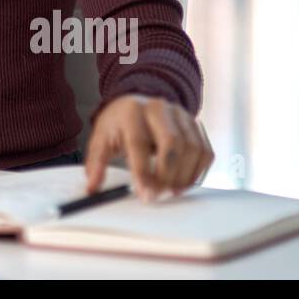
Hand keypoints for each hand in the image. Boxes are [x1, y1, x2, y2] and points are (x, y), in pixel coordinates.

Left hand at [84, 94, 212, 201]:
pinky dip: (198, 172)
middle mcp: (159, 108)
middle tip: (160, 194)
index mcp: (132, 111)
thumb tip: (93, 188)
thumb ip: (96, 162)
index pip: (139, 142)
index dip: (143, 171)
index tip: (145, 194)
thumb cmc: (119, 124)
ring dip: (185, 176)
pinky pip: (206, 151)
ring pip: (193, 148)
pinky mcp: (195, 125)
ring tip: (171, 191)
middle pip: (173, 142)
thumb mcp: (102, 138)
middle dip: (168, 174)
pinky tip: (184, 183)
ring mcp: (181, 115)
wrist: (136, 104)